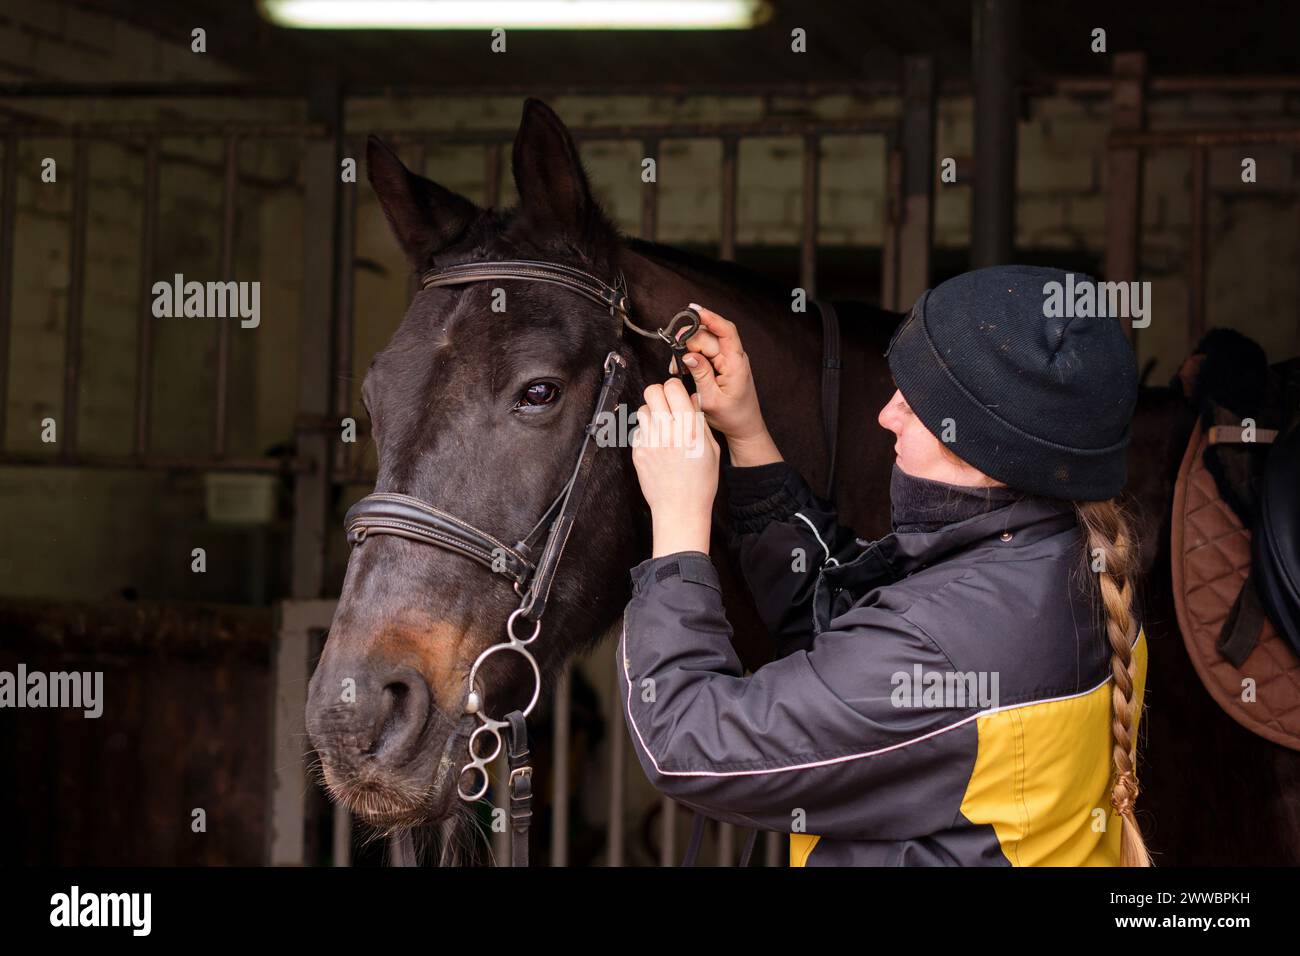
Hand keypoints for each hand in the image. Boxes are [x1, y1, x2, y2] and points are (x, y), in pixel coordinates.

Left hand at [631, 378, 720, 557]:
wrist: (680, 509)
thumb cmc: (700, 483)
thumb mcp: (711, 449)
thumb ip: (700, 421)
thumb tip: (692, 399)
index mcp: (688, 429)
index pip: (673, 388)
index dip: (675, 388)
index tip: (677, 395)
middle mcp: (667, 432)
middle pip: (652, 391)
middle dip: (660, 394)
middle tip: (666, 405)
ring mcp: (649, 442)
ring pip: (642, 409)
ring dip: (651, 413)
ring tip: (662, 427)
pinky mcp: (638, 452)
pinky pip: (638, 431)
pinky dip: (647, 433)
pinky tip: (657, 446)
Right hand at [674, 304, 781, 466]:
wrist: (743, 428)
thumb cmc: (732, 417)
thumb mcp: (711, 400)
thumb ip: (700, 375)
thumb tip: (688, 355)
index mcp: (736, 364)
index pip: (726, 331)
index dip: (710, 318)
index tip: (693, 311)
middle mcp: (734, 357)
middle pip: (709, 336)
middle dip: (688, 341)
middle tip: (674, 360)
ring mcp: (728, 360)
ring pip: (704, 342)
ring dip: (687, 349)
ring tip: (677, 367)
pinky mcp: (721, 364)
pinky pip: (704, 351)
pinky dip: (691, 356)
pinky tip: (682, 368)